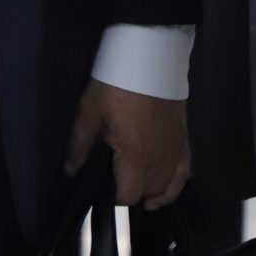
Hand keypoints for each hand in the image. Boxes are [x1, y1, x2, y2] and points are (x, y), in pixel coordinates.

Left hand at [64, 81, 188, 209]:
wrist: (150, 58)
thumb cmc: (116, 84)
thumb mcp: (90, 112)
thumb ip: (80, 145)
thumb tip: (71, 171)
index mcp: (136, 156)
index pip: (127, 195)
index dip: (113, 198)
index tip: (101, 189)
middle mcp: (159, 160)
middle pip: (146, 191)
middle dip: (130, 191)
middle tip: (112, 179)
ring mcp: (175, 151)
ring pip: (165, 186)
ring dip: (150, 191)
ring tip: (136, 192)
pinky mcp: (184, 140)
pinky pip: (184, 174)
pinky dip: (174, 188)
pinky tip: (163, 194)